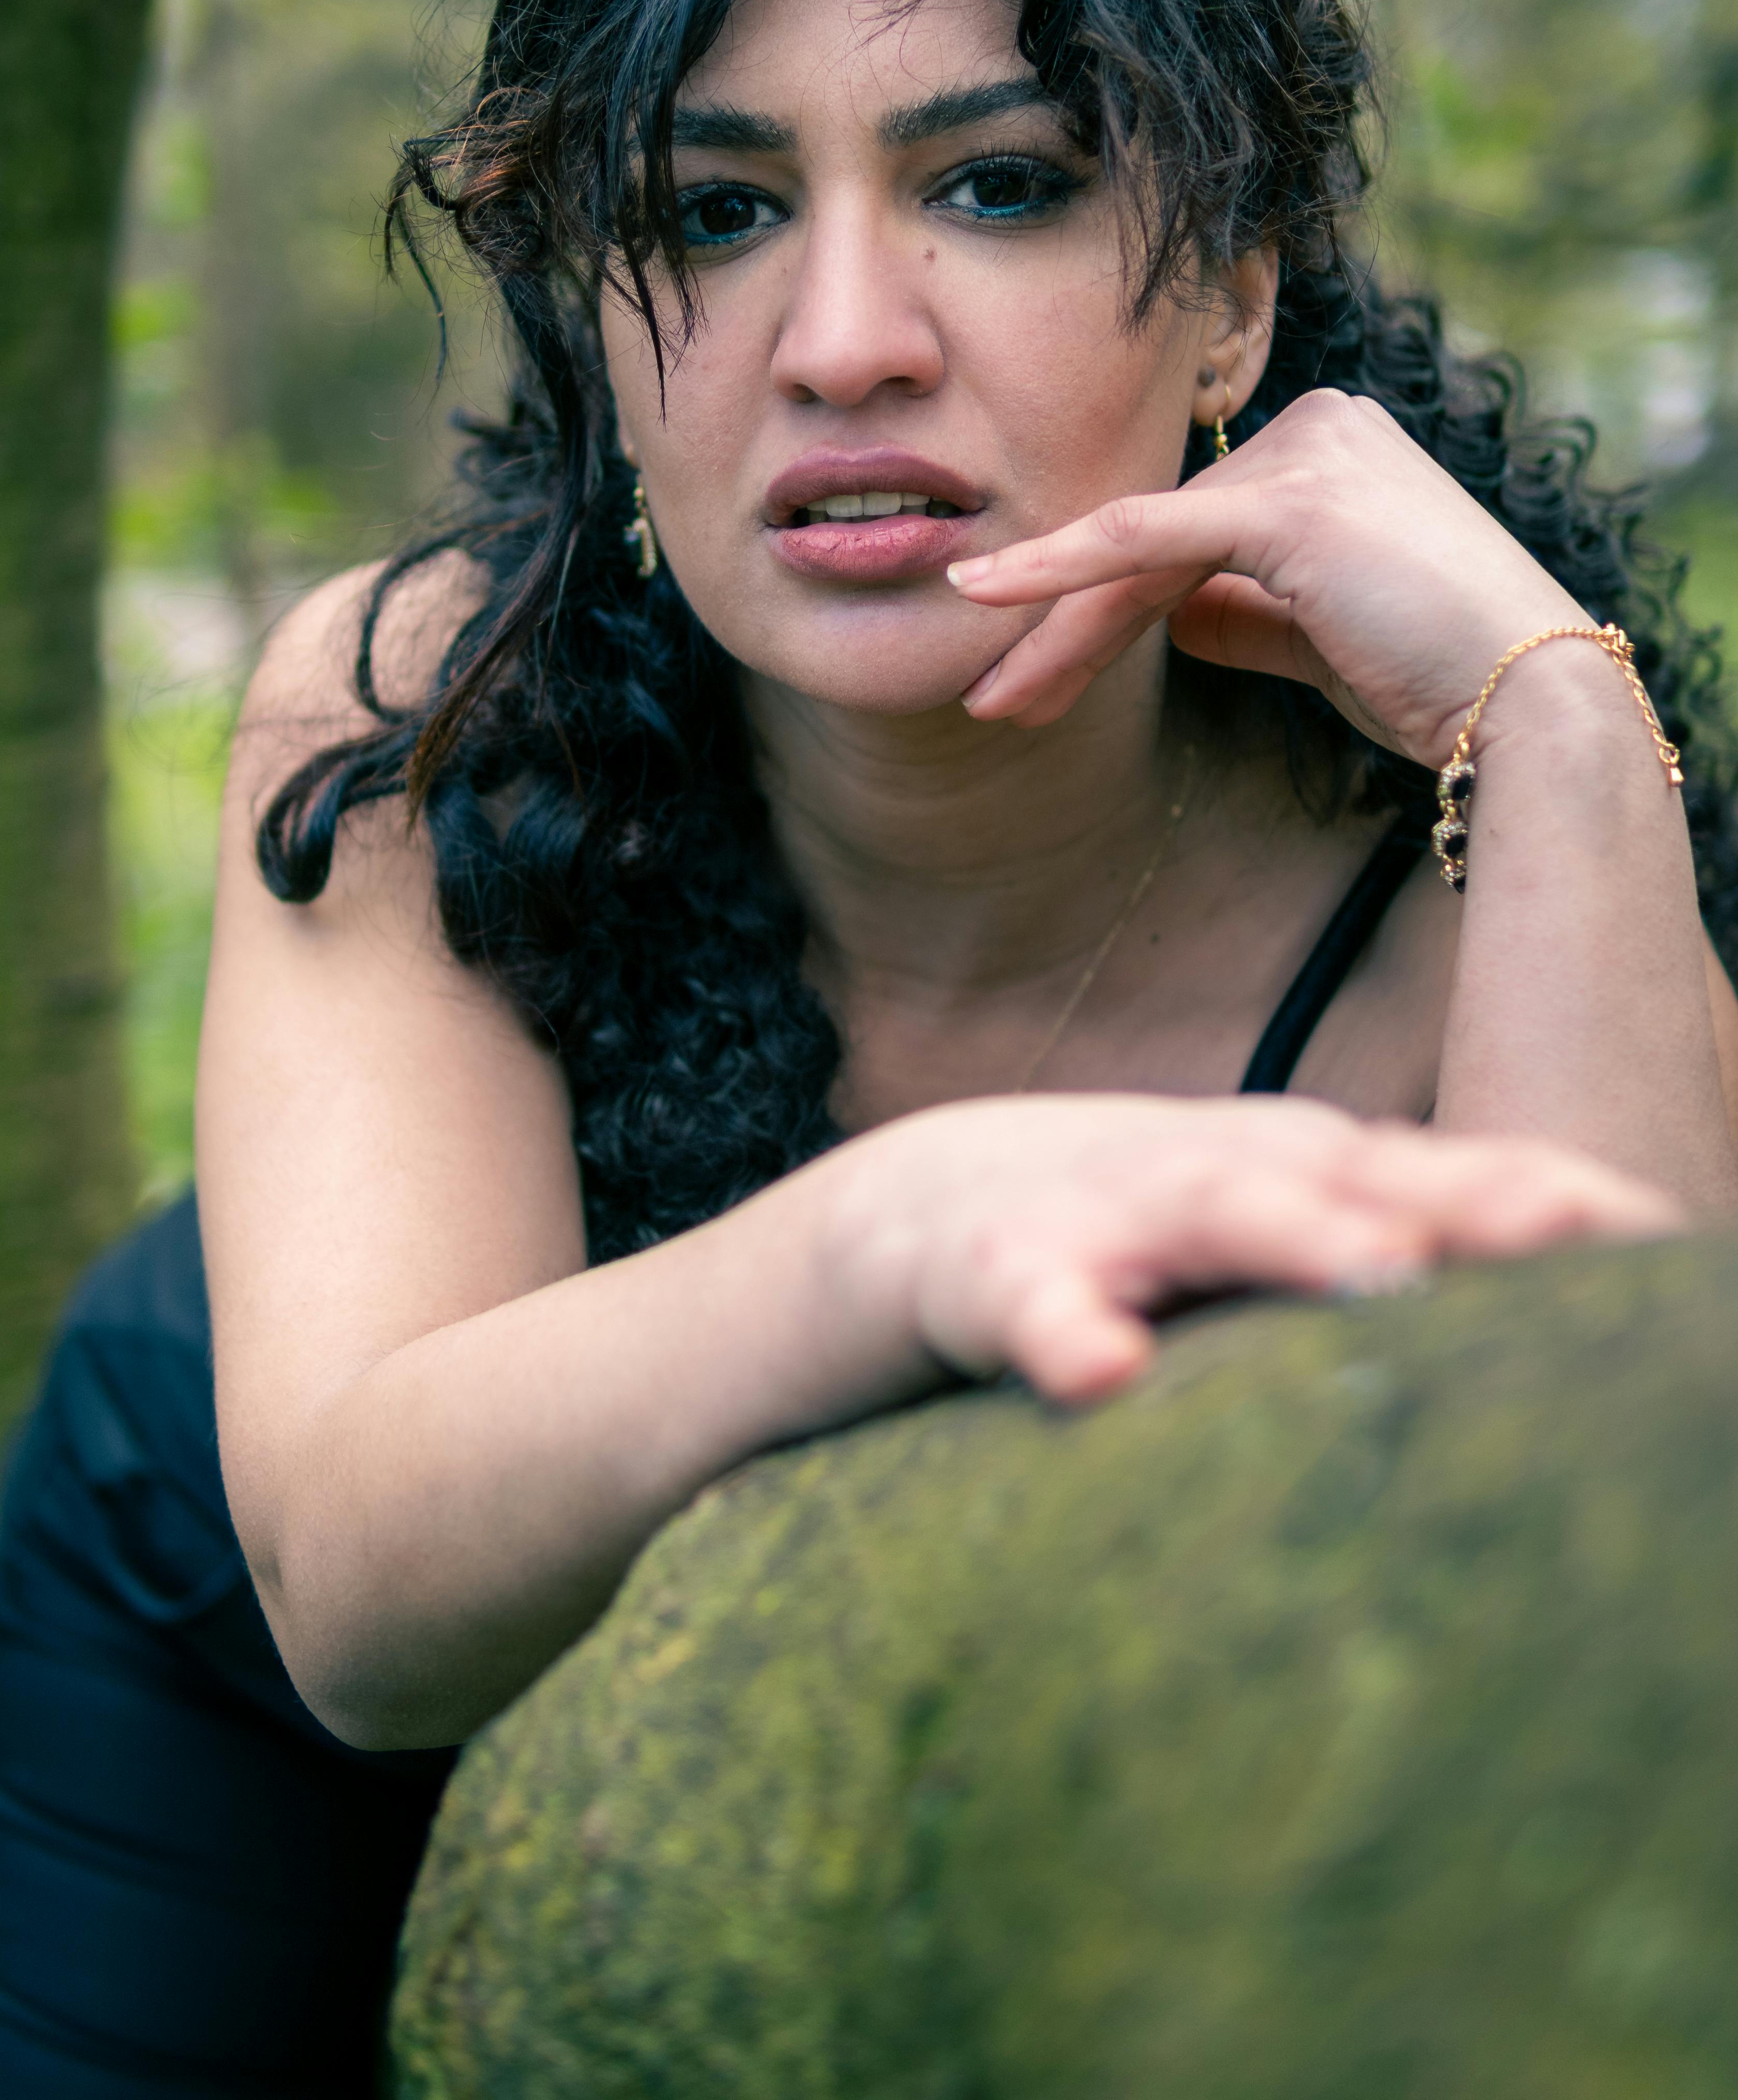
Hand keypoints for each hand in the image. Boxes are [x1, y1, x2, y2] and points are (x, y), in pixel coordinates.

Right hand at [829, 1093, 1681, 1404]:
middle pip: (1350, 1177)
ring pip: (1206, 1210)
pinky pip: (1025, 1300)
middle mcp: (1209, 1174)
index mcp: (1288, 1174)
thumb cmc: (1111, 1246)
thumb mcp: (1256, 1252)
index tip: (1658, 1232)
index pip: (1437, 1175)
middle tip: (1571, 1231)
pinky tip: (1099, 1370)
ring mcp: (1093, 1212)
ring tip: (1378, 1273)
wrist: (886, 1222)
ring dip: (1293, 1234)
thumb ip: (1374, 1264)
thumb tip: (1542, 1348)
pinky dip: (1064, 1326)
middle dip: (1463, 1201)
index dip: (1542, 1196)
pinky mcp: (979, 1268)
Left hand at [947, 388, 1575, 752]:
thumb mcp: (1318, 636)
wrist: (1531, 708)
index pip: (1184, 530)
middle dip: (1065, 622)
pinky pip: (1144, 539)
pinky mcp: (1289, 504)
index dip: (1100, 605)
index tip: (1035, 675)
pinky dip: (1060, 569)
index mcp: (1327, 449)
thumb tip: (1168, 619)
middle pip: (1154, 536)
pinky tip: (991, 594)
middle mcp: (1315, 429)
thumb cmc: (1438, 678)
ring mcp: (1303, 457)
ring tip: (996, 699)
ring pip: (1139, 549)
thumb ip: (1242, 610)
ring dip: (1059, 630)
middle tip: (996, 696)